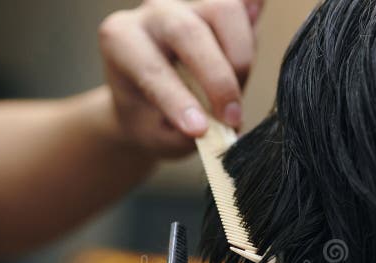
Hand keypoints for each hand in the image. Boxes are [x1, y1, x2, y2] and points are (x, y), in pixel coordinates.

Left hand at [99, 0, 263, 156]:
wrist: (148, 102)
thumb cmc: (147, 119)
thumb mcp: (153, 137)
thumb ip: (181, 135)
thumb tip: (222, 129)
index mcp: (121, 41)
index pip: (150, 66)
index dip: (177, 100)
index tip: (199, 131)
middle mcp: (153, 14)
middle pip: (188, 31)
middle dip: (217, 79)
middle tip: (231, 119)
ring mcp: (188, 3)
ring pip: (224, 11)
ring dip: (241, 58)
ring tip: (236, 96)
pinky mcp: (217, 7)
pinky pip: (243, 3)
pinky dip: (253, 15)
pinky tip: (255, 24)